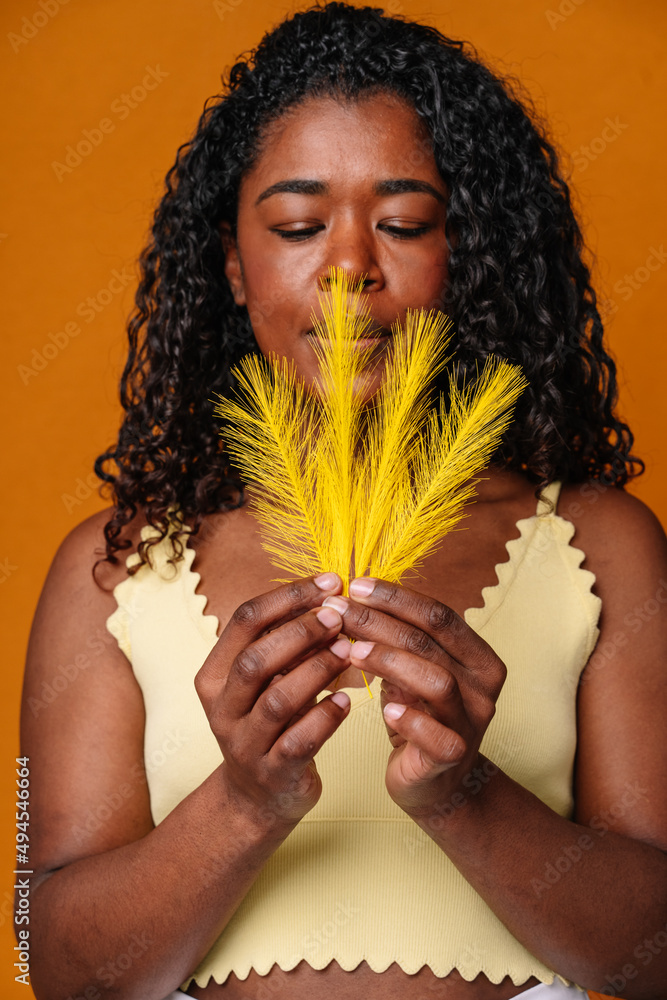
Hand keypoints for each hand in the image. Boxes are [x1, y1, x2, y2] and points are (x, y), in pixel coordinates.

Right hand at [195, 573, 351, 831]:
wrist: (258, 795)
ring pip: (277, 700)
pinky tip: (347, 701)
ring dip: (316, 670)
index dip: (288, 596)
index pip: (244, 620)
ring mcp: (244, 743)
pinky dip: (326, 717)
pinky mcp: (273, 773)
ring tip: (348, 651)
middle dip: (300, 632)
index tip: (329, 583)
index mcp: (215, 674)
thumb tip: (333, 594)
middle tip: (339, 615)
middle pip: (255, 659)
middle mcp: (222, 707)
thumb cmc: (270, 722)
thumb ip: (289, 643)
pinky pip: (299, 741)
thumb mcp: (268, 680)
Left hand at [322, 578, 505, 818]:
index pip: (439, 615)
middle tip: (339, 610)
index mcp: (478, 656)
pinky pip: (437, 736)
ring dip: (390, 661)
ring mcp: (471, 721)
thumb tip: (353, 596)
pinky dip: (411, 720)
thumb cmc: (419, 714)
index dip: (396, 597)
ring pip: (436, 681)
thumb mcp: (411, 670)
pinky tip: (385, 709)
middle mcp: (483, 685)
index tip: (356, 585)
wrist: (434, 781)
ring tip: (351, 650)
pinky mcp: (454, 755)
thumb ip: (397, 638)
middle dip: (379, 620)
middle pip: (431, 640)